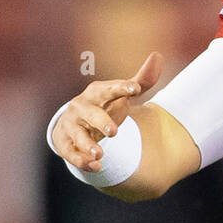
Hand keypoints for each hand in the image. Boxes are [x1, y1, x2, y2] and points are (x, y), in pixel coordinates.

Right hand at [51, 52, 162, 171]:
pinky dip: (81, 161)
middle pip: (91, 113)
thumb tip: (158, 56)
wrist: (75, 123)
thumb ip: (141, 80)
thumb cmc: (104, 106)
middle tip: (114, 132)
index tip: (135, 90)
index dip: (122, 87)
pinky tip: (96, 167)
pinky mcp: (65, 143)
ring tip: (100, 154)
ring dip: (88, 145)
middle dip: (101, 121)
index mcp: (96, 92)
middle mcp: (81, 107)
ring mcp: (71, 125)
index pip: (109, 88)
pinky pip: (71, 153)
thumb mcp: (122, 94)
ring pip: (78, 135)